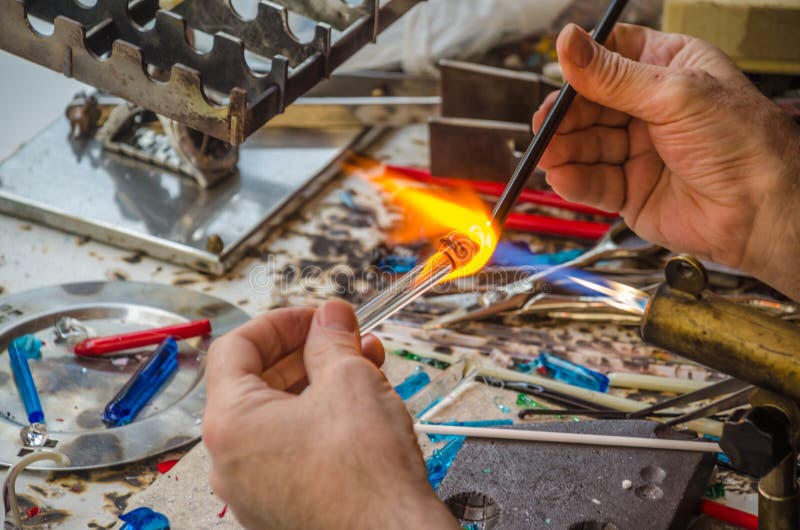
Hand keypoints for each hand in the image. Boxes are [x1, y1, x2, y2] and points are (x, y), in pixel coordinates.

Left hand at [203, 300, 458, 529]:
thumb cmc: (367, 476)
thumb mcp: (350, 380)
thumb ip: (332, 339)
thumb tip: (330, 317)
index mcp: (230, 424)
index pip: (236, 348)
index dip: (280, 322)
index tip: (315, 316)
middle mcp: (230, 462)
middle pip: (258, 383)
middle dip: (307, 352)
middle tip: (345, 336)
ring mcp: (254, 490)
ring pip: (280, 418)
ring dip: (320, 384)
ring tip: (365, 366)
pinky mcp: (281, 508)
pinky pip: (291, 450)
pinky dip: (319, 421)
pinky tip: (360, 407)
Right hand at [534, 23, 799, 298]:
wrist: (761, 211)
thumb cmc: (742, 143)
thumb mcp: (673, 95)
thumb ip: (613, 76)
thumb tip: (569, 43)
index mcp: (667, 71)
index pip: (611, 58)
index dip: (582, 67)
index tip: (560, 73)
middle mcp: (649, 110)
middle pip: (589, 106)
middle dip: (565, 116)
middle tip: (546, 124)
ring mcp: (638, 152)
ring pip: (585, 145)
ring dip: (563, 150)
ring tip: (548, 153)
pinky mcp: (630, 190)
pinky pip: (593, 183)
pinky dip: (575, 181)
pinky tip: (564, 176)